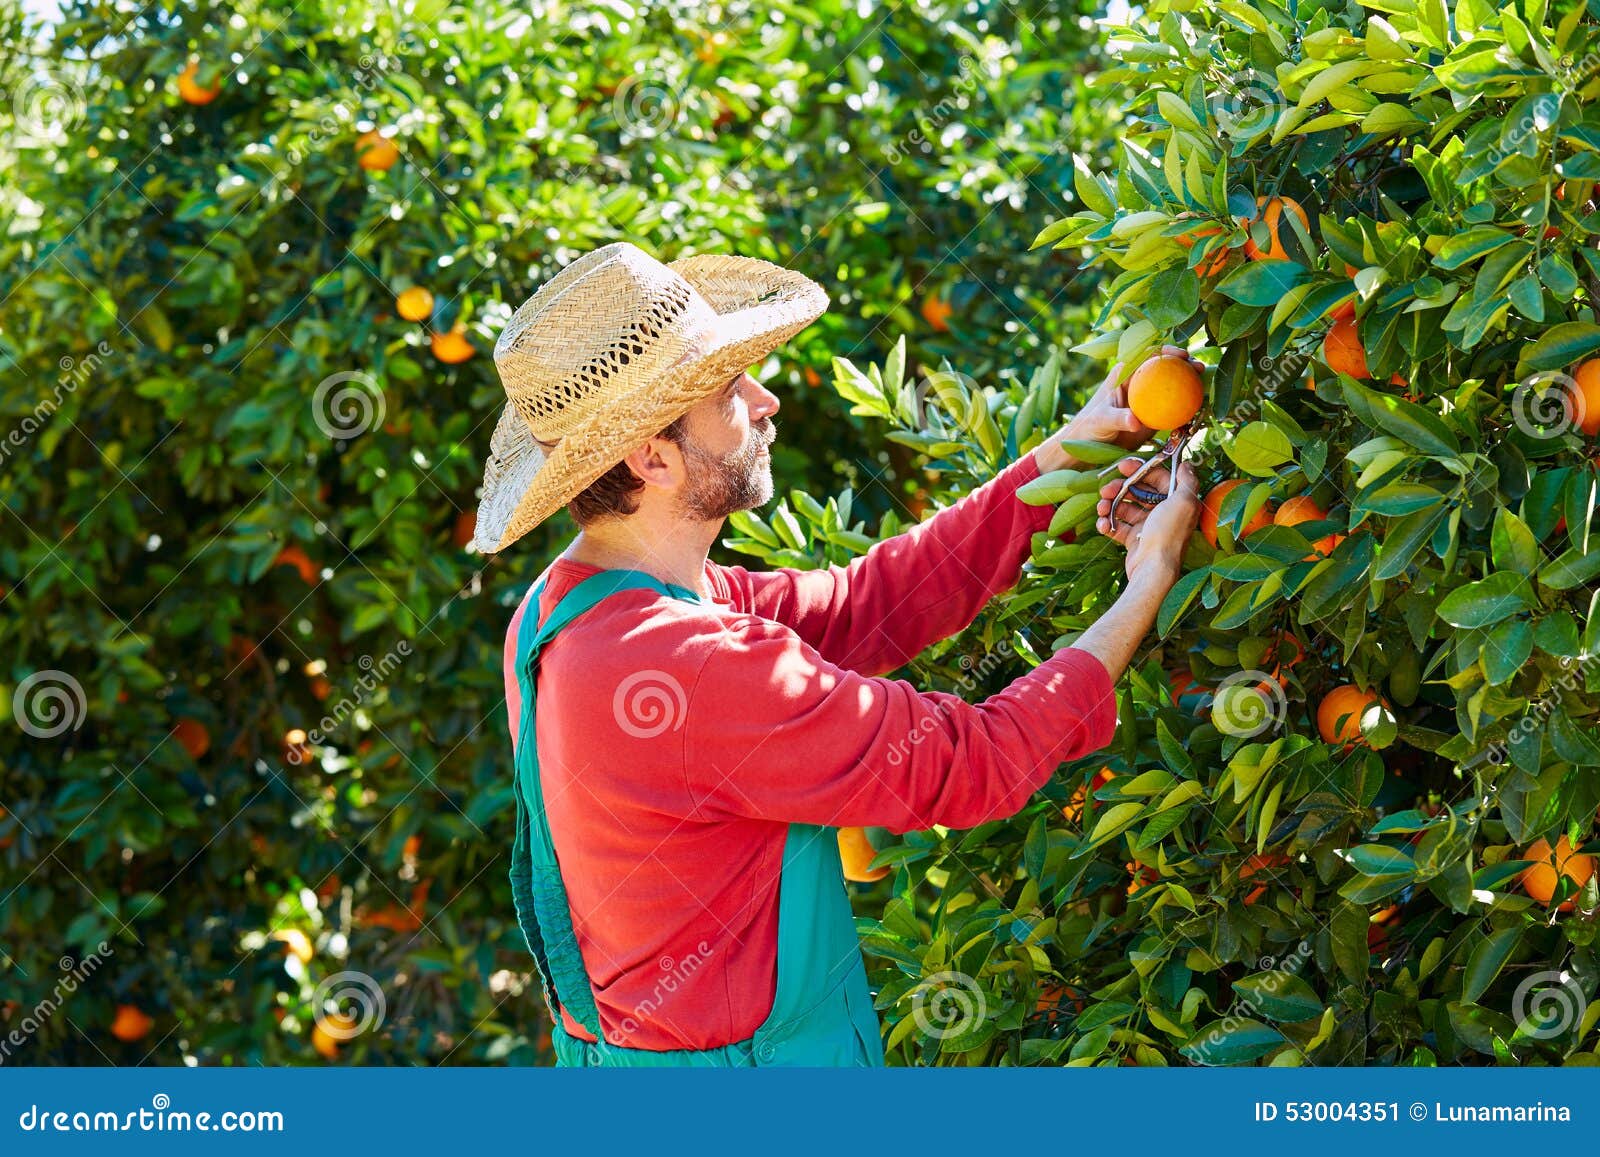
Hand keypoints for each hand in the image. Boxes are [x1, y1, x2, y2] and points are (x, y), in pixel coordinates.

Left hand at [1035, 346, 1201, 472]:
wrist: (1089, 448)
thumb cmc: (1089, 428)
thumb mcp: (1101, 421)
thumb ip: (1118, 418)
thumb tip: (1135, 421)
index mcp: (1124, 373)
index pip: (1147, 355)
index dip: (1166, 350)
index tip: (1180, 354)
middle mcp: (1139, 382)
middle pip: (1166, 367)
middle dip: (1185, 363)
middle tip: (1199, 367)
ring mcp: (1148, 398)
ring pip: (1173, 385)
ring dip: (1190, 382)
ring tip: (1205, 384)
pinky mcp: (1155, 415)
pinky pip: (1174, 407)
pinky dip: (1187, 405)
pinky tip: (1200, 407)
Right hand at [1095, 457, 1199, 584]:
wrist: (1153, 569)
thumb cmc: (1168, 534)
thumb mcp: (1184, 503)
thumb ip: (1188, 481)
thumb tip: (1186, 464)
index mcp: (1175, 502)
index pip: (1157, 478)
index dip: (1141, 470)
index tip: (1123, 466)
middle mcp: (1162, 512)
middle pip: (1138, 491)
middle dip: (1120, 487)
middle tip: (1106, 488)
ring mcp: (1147, 526)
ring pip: (1125, 507)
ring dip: (1110, 504)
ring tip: (1101, 507)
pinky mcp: (1134, 540)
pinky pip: (1118, 526)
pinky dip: (1107, 523)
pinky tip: (1102, 524)